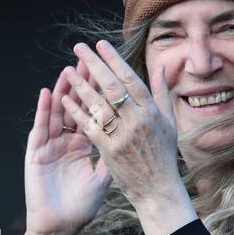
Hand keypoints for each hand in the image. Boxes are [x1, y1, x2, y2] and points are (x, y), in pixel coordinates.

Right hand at [22, 67, 113, 234]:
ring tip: (69, 70)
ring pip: (58, 113)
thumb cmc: (80, 206)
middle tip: (89, 60)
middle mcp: (66, 141)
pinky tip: (48, 93)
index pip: (93, 113)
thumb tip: (135, 135)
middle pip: (75, 107)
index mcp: (83, 145)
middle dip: (82, 84)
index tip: (109, 72)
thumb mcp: (104, 177)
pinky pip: (41, 128)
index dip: (99, 94)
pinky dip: (44, 111)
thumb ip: (115, 153)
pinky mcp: (36, 153)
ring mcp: (50, 146)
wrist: (59, 226)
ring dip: (63, 91)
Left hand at [58, 40, 184, 212]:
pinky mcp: (110, 151)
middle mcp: (137, 120)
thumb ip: (162, 94)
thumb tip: (161, 67)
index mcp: (151, 110)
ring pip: (98, 104)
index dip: (114, 60)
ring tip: (66, 69)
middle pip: (112, 86)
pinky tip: (65, 101)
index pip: (130, 78)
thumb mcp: (168, 122)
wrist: (159, 190)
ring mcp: (123, 135)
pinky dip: (77, 113)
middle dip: (93, 64)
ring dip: (80, 85)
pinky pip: (90, 127)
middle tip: (78, 47)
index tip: (100, 44)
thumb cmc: (163, 155)